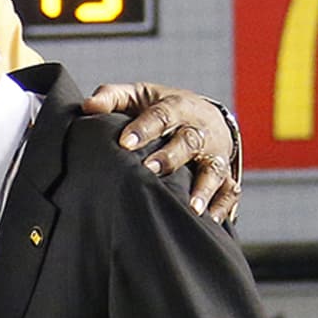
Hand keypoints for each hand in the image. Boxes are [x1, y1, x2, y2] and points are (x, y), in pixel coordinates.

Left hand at [83, 83, 239, 222]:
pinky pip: (230, 191)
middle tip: (150, 170)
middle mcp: (200, 130)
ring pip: (214, 169)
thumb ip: (112, 97)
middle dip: (170, 157)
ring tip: (190, 207)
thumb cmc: (161, 108)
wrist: (204, 116)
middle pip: (188, 142)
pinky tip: (211, 222)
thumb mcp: (138, 95)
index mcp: (177, 107)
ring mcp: (215, 154)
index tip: (124, 143)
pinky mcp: (225, 175)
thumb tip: (87, 106)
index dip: (144, 128)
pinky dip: (223, 206)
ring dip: (203, 188)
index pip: (161, 115)